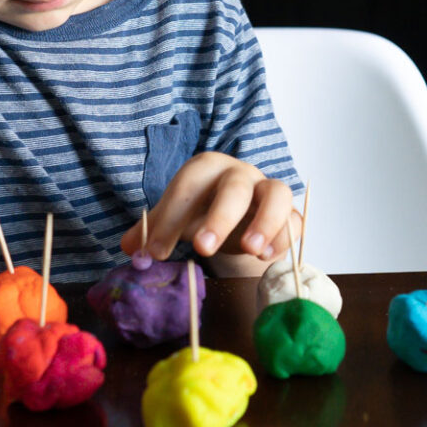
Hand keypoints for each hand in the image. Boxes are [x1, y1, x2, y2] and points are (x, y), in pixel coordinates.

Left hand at [122, 152, 295, 262]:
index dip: (170, 218)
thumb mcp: (175, 217)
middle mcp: (240, 174)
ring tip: (250, 251)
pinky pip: (295, 220)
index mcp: (206, 168)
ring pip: (277, 193)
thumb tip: (131, 247)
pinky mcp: (290, 214)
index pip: (187, 186)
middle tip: (202, 249)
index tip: (155, 251)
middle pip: (235, 186)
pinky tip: (266, 258)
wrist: (238, 215)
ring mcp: (268, 191)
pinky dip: (284, 238)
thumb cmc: (203, 210)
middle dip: (219, 218)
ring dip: (265, 222)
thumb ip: (153, 229)